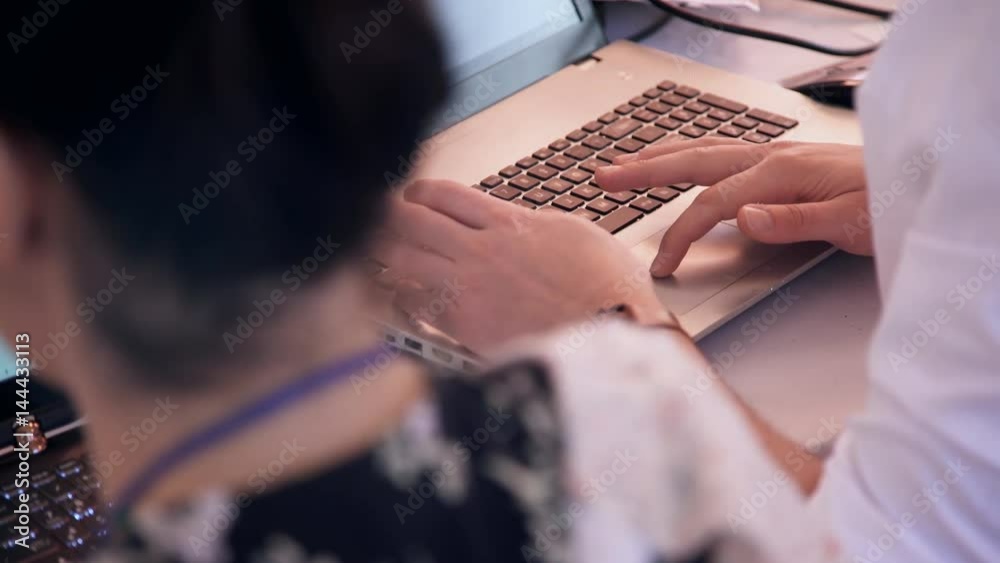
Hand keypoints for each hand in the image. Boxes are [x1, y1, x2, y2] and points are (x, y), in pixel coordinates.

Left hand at [373, 180, 666, 353]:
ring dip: (386, 256)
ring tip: (380, 258)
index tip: (411, 198)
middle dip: (388, 217)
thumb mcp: (576, 233)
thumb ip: (533, 224)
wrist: (613, 330)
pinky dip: (401, 298)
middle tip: (380, 222)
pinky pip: (414, 305)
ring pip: (401, 259)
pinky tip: (402, 298)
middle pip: (410, 220)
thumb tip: (514, 222)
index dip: (418, 192)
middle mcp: (482, 250)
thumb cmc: (607, 287)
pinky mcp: (465, 324)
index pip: (444, 194)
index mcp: (510, 222)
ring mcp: (470, 286)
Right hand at [595, 138, 871, 276]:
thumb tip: (742, 218)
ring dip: (661, 158)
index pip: (711, 203)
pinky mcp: (780, 163)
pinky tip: (682, 163)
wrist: (914, 184)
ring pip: (704, 153)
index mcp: (780, 173)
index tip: (662, 263)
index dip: (680, 233)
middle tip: (604, 176)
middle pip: (693, 162)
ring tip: (627, 164)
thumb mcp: (848, 222)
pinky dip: (690, 157)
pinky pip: (722, 156)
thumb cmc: (886, 205)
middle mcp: (772, 158)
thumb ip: (793, 220)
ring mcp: (774, 157)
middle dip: (644, 171)